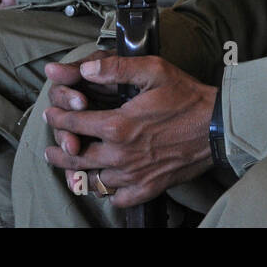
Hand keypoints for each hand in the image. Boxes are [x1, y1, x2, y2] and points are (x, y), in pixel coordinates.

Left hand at [42, 55, 215, 207]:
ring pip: (93, 180)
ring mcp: (134, 174)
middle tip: (49, 149)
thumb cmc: (187, 96)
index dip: (58, 118)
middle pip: (77, 157)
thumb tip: (86, 69)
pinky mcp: (149, 187)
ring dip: (77, 173)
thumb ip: (116, 68)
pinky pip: (118, 197)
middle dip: (59, 150)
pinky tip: (105, 183)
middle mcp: (120, 154)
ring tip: (70, 168)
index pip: (74, 123)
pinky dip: (107, 192)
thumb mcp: (153, 70)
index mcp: (117, 125)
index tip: (52, 115)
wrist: (217, 127)